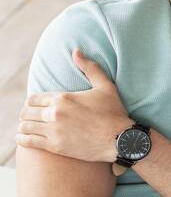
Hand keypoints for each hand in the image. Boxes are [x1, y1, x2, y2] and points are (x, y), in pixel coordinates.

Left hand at [17, 49, 130, 163]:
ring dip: (23, 127)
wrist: (121, 140)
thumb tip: (76, 51)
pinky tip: (23, 138)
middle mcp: (55, 113)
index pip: (33, 98)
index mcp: (63, 98)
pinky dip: (22, 139)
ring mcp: (54, 130)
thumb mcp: (106, 87)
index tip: (34, 107)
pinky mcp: (56, 146)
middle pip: (26, 112)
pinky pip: (29, 141)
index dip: (31, 103)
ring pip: (25, 127)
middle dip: (26, 114)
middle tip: (29, 118)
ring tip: (25, 129)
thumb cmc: (114, 113)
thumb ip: (90, 68)